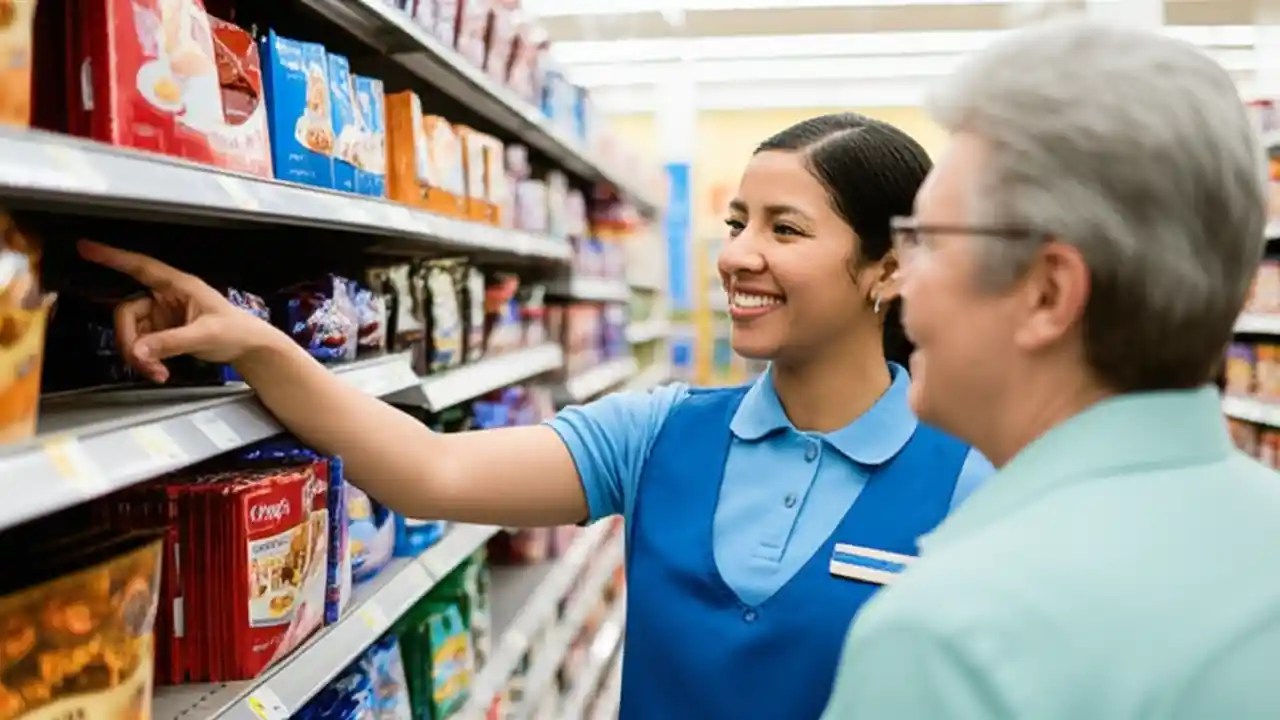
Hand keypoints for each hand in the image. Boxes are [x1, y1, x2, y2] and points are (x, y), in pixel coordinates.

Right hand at [77, 240, 278, 383]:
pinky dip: (147, 361)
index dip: (113, 257)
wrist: (250, 349)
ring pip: (133, 333)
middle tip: (141, 363)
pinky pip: (142, 345)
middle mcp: (166, 297)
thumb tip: (137, 351)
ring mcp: (162, 316)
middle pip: (127, 312)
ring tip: (157, 373)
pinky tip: (161, 373)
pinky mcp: (163, 333)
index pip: (141, 267)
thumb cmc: (236, 331)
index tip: (86, 248)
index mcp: (179, 285)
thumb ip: (171, 342)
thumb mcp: (205, 335)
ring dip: (139, 356)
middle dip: (129, 340)